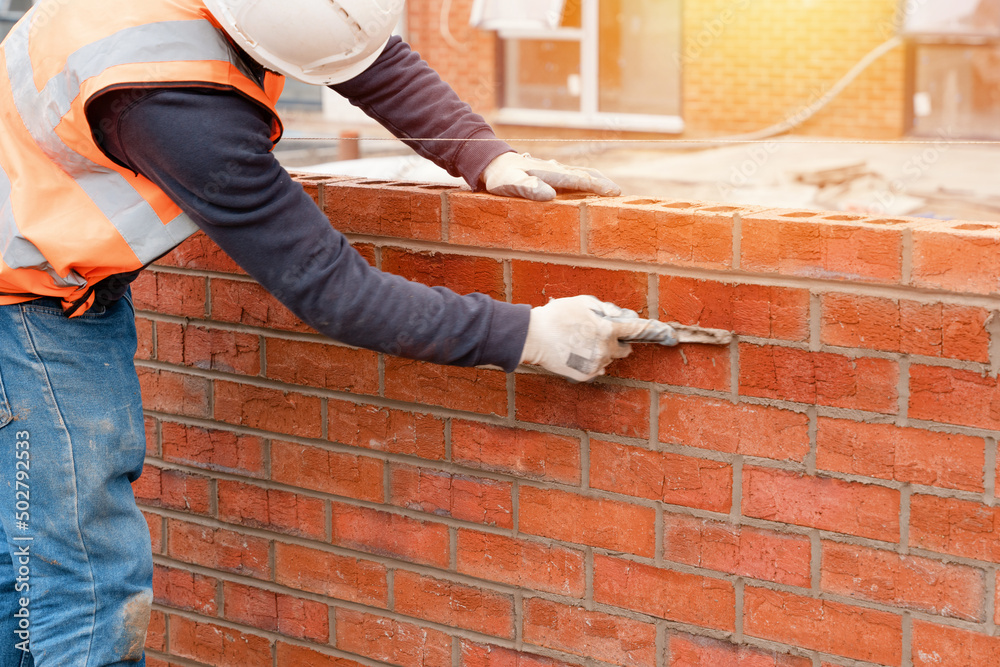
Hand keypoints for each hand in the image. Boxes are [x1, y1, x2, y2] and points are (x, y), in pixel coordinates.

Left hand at [482, 152, 620, 201]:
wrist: (492, 161)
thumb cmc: (500, 176)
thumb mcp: (510, 183)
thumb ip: (529, 188)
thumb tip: (550, 195)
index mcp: (550, 173)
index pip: (578, 180)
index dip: (597, 187)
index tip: (613, 193)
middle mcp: (555, 169)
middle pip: (584, 175)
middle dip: (602, 183)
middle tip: (619, 193)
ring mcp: (553, 169)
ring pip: (579, 173)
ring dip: (596, 180)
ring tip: (610, 189)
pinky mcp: (549, 171)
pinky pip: (571, 175)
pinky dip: (584, 179)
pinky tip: (587, 184)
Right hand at [520, 296, 653, 381]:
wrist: (533, 337)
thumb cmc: (558, 316)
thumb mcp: (584, 303)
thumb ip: (608, 309)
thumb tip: (625, 315)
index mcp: (607, 329)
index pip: (638, 330)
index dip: (656, 331)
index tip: (670, 335)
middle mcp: (605, 349)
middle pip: (625, 350)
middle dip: (618, 343)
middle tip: (600, 335)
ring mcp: (596, 364)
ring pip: (609, 359)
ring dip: (602, 352)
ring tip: (580, 343)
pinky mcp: (586, 375)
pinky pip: (597, 368)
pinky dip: (591, 362)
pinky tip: (576, 353)